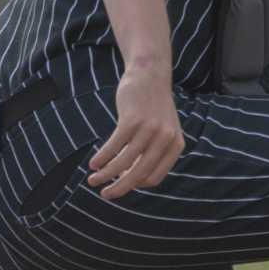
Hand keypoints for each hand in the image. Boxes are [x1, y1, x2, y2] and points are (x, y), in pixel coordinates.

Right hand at [87, 62, 183, 199]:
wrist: (150, 74)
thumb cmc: (152, 106)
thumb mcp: (161, 129)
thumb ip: (152, 152)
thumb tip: (128, 178)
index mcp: (175, 145)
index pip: (154, 178)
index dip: (136, 184)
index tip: (120, 182)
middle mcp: (165, 139)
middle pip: (140, 174)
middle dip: (120, 189)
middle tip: (105, 195)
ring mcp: (149, 130)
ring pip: (124, 162)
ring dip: (106, 175)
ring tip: (93, 180)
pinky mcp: (132, 120)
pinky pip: (114, 146)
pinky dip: (102, 157)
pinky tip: (93, 163)